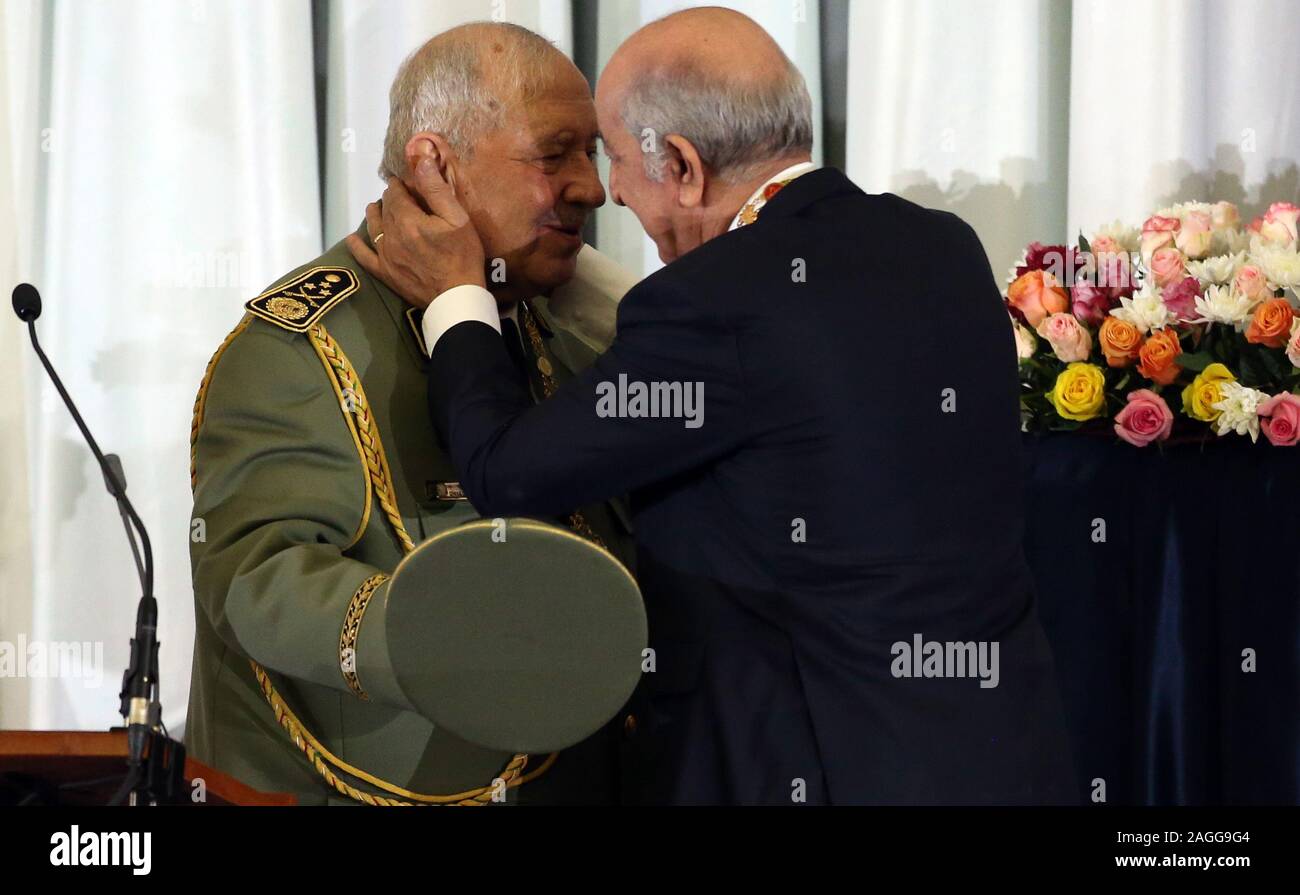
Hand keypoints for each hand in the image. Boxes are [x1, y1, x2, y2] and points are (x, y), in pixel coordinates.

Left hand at [345, 159, 486, 308]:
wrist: (456, 297)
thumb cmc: (463, 256)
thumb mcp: (457, 219)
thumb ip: (436, 189)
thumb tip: (422, 160)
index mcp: (408, 219)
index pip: (396, 194)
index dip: (398, 185)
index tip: (402, 181)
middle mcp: (392, 235)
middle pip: (384, 209)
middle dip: (389, 199)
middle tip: (395, 195)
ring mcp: (386, 255)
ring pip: (373, 228)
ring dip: (374, 215)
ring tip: (376, 208)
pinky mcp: (386, 273)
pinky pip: (364, 257)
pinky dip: (357, 247)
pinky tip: (352, 239)